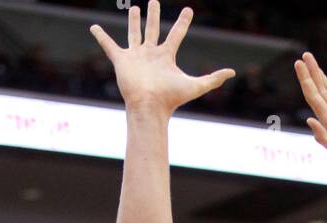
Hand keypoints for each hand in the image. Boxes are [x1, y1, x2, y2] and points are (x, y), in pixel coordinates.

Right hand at [90, 3, 233, 114]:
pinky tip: (94, 28)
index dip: (183, 22)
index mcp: (166, 56)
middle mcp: (151, 54)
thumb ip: (213, 79)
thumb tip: (232, 73)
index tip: (189, 10)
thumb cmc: (170, 99)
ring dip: (134, 21)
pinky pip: (109, 46)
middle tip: (155, 1)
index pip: (177, 34)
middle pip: (154, 29)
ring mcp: (136, 56)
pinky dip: (101, 37)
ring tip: (133, 7)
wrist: (149, 107)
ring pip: (134, 33)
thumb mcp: (195, 86)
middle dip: (155, 15)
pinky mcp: (121, 60)